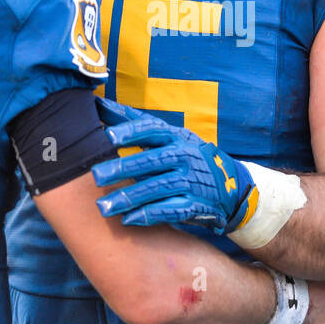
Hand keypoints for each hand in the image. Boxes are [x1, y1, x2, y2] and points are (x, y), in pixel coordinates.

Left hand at [92, 100, 256, 234]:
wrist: (228, 184)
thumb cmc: (185, 154)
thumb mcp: (167, 134)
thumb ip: (132, 122)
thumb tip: (97, 103)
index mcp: (175, 136)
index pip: (152, 129)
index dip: (131, 132)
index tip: (108, 136)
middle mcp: (184, 156)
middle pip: (152, 160)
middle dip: (124, 168)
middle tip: (96, 176)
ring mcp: (191, 181)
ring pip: (158, 188)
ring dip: (130, 197)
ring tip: (103, 207)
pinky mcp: (195, 205)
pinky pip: (171, 211)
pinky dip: (150, 215)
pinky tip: (128, 220)